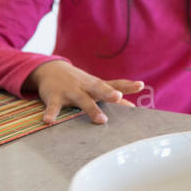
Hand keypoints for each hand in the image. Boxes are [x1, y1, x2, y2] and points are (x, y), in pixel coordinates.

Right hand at [26, 61, 145, 124]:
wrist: (51, 69)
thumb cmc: (80, 82)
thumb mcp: (96, 87)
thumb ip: (113, 95)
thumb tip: (132, 107)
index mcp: (97, 85)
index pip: (115, 84)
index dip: (127, 85)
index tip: (140, 85)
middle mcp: (86, 87)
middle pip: (99, 89)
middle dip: (109, 93)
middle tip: (118, 97)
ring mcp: (70, 91)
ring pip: (82, 100)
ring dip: (91, 109)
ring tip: (102, 120)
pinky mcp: (54, 97)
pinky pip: (53, 107)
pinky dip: (51, 114)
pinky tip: (49, 121)